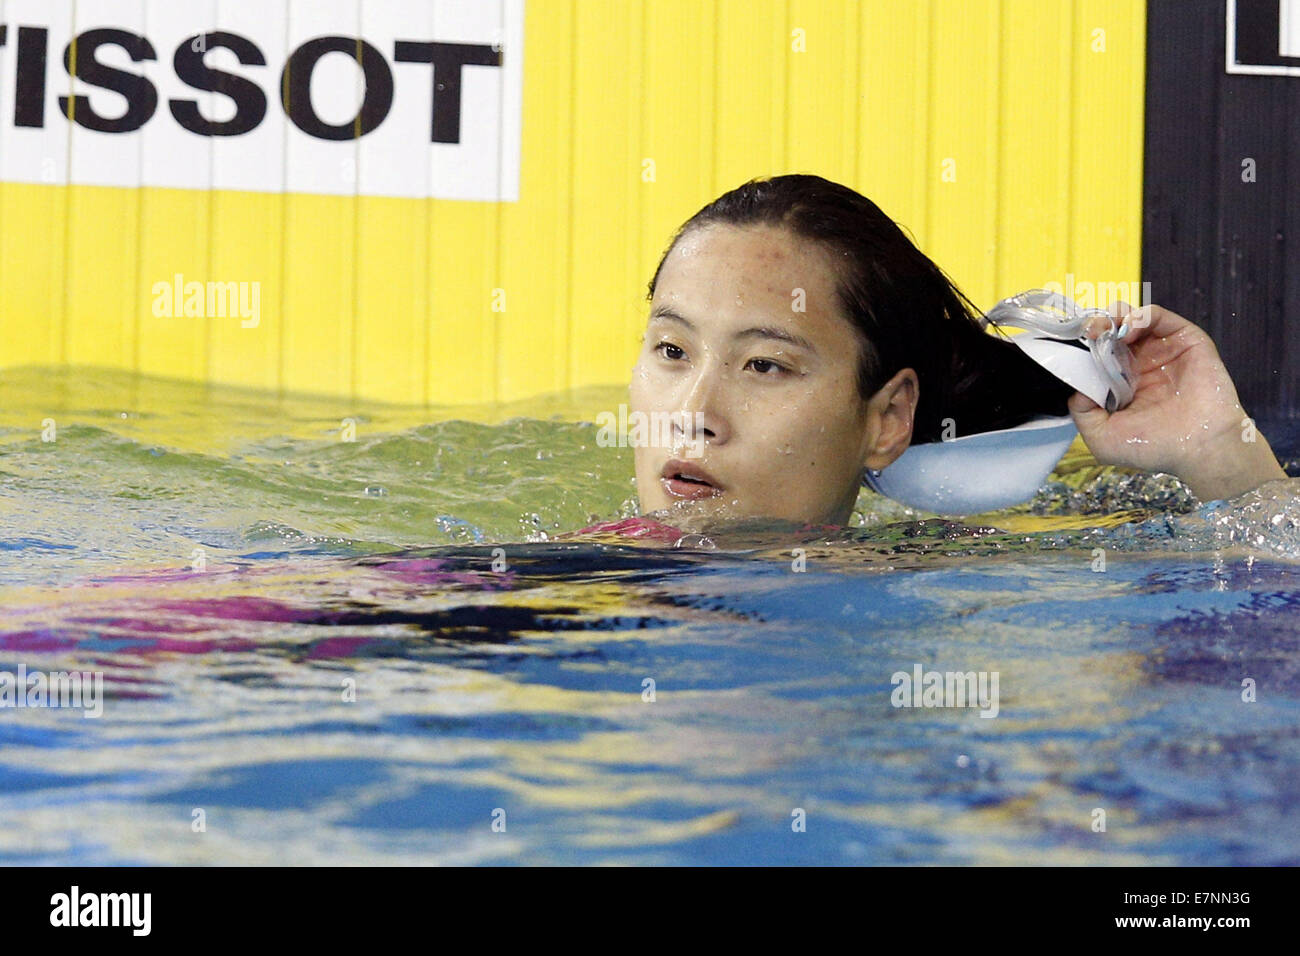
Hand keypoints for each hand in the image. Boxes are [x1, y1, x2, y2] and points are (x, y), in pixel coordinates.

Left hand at [1066, 301, 1286, 501]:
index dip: (1084, 346)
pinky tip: (1128, 332)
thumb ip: (1082, 413)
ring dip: (1114, 318)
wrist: (1200, 447)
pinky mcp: (1184, 339)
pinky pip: (1157, 316)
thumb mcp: (1102, 438)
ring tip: (1106, 330)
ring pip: (1132, 319)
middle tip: (1089, 332)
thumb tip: (1074, 388)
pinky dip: (1139, 316)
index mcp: (1121, 383)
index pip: (1098, 354)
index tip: (1072, 345)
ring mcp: (1162, 350)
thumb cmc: (1154, 447)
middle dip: (1097, 326)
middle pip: (1112, 332)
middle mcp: (1140, 364)